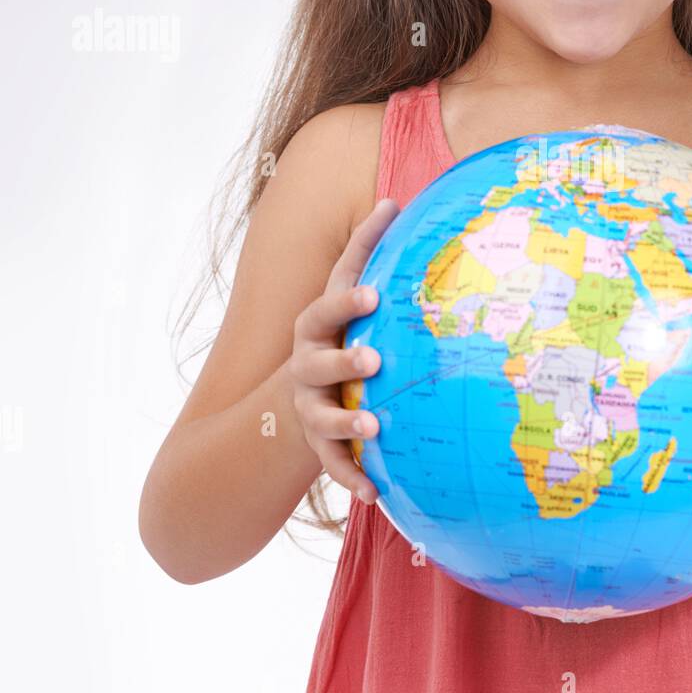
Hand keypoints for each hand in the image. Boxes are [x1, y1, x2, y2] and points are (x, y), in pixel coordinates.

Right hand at [287, 197, 398, 504]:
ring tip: (375, 424)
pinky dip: (352, 479)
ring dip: (347, 420)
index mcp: (316, 327)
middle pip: (317, 363)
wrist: (296, 397)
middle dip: (343, 360)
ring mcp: (310, 409)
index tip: (374, 292)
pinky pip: (334, 466)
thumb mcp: (345, 295)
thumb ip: (365, 253)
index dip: (347, 300)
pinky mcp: (320, 446)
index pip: (327, 307)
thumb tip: (395, 199)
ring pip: (323, 417)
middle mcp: (307, 367)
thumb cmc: (336, 334)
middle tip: (374, 360)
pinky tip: (375, 494)